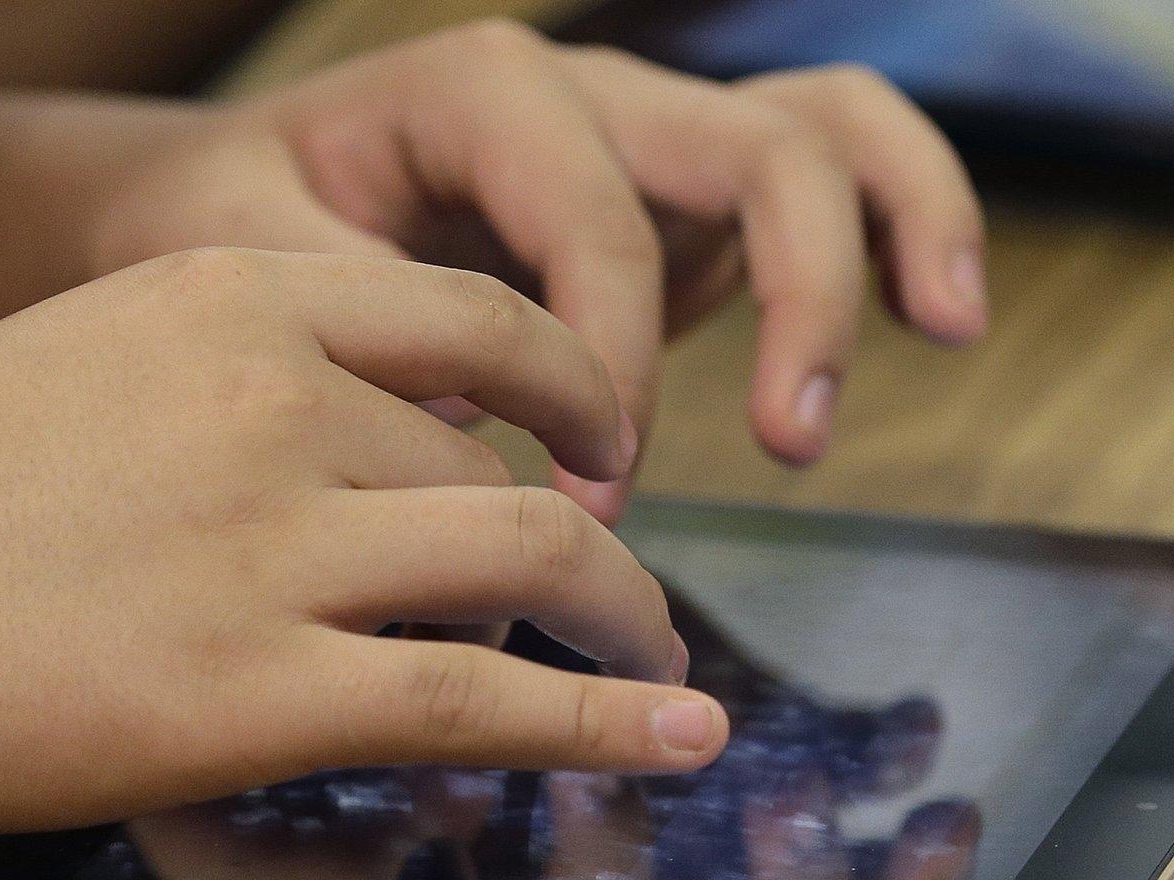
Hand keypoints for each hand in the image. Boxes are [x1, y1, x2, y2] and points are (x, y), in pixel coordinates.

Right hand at [0, 248, 728, 834]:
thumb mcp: (79, 368)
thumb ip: (222, 392)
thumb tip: (342, 457)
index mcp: (230, 298)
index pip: (472, 324)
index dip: (570, 386)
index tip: (601, 440)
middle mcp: (278, 399)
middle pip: (504, 463)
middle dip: (591, 536)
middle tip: (622, 593)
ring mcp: (277, 544)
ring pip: (530, 561)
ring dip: (623, 622)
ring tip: (657, 670)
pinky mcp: (259, 690)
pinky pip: (487, 696)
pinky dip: (603, 720)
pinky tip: (667, 737)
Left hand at [75, 21, 988, 521]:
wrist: (225, 200)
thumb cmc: (227, 224)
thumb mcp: (248, 259)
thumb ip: (356, 325)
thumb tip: (471, 424)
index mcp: (483, 93)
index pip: (601, 221)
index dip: (611, 363)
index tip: (585, 492)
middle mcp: (589, 97)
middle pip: (760, 145)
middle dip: (801, 289)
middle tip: (791, 443)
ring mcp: (648, 142)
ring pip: (825, 128)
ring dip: (898, 225)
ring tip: (948, 328)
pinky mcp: (682, 209)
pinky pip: (821, 182)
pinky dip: (893, 231)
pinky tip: (933, 318)